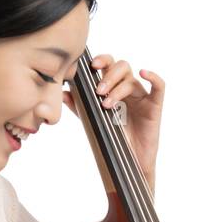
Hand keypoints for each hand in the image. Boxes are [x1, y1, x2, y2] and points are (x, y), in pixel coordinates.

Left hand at [64, 53, 164, 177]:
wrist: (128, 161)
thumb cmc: (114, 138)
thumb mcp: (93, 120)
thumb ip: (79, 106)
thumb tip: (62, 94)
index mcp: (114, 87)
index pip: (109, 65)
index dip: (102, 60)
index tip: (91, 66)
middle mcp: (128, 88)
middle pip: (122, 67)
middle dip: (109, 76)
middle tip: (99, 91)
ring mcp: (142, 96)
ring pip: (132, 80)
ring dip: (118, 88)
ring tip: (107, 104)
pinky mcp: (154, 106)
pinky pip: (159, 87)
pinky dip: (153, 77)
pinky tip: (144, 73)